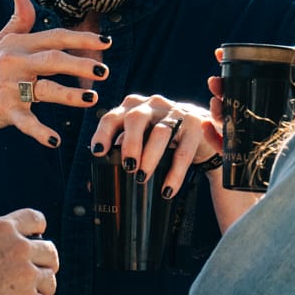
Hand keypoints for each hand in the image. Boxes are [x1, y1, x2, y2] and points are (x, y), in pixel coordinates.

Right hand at [0, 0, 109, 151]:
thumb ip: (16, 22)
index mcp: (16, 44)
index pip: (54, 37)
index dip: (81, 38)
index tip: (106, 41)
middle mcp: (13, 62)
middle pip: (53, 59)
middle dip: (81, 64)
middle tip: (104, 70)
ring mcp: (8, 87)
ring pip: (45, 89)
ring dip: (70, 95)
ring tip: (92, 99)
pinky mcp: (2, 110)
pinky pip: (25, 121)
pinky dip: (40, 132)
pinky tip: (55, 140)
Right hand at [0, 207, 59, 294]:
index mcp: (2, 229)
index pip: (34, 219)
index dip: (39, 227)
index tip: (39, 234)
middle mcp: (19, 248)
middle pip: (50, 250)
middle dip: (48, 260)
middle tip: (43, 267)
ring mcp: (26, 274)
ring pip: (50, 278)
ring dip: (46, 285)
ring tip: (42, 290)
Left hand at [91, 92, 219, 196]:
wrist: (200, 126)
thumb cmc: (161, 136)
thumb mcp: (141, 138)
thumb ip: (121, 155)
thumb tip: (93, 186)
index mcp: (133, 108)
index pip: (113, 117)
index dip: (103, 133)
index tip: (98, 152)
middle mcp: (152, 106)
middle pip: (136, 118)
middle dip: (130, 143)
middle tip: (128, 166)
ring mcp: (174, 113)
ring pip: (160, 132)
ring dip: (150, 156)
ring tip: (141, 177)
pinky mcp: (194, 125)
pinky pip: (183, 151)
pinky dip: (174, 172)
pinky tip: (167, 189)